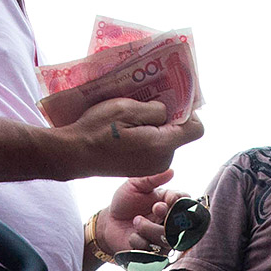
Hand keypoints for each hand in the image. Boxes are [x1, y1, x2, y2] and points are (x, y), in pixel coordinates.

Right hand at [62, 97, 203, 178]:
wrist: (74, 154)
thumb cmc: (97, 129)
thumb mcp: (126, 108)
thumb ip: (155, 109)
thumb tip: (167, 110)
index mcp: (161, 146)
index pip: (196, 129)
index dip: (188, 112)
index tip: (170, 101)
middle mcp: (162, 161)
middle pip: (180, 134)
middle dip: (168, 118)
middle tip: (145, 104)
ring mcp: (151, 168)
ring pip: (166, 141)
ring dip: (154, 127)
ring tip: (131, 117)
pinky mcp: (141, 169)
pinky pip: (153, 149)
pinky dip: (146, 137)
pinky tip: (126, 130)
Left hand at [99, 169, 184, 254]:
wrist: (109, 222)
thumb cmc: (124, 201)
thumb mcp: (135, 185)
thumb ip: (151, 178)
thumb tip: (170, 171)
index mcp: (170, 203)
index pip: (186, 203)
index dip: (179, 203)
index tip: (167, 200)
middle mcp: (170, 222)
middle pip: (180, 223)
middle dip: (167, 216)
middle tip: (155, 208)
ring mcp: (163, 239)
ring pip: (166, 239)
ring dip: (149, 228)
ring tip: (136, 221)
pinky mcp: (154, 254)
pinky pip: (153, 252)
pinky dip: (140, 242)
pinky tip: (132, 236)